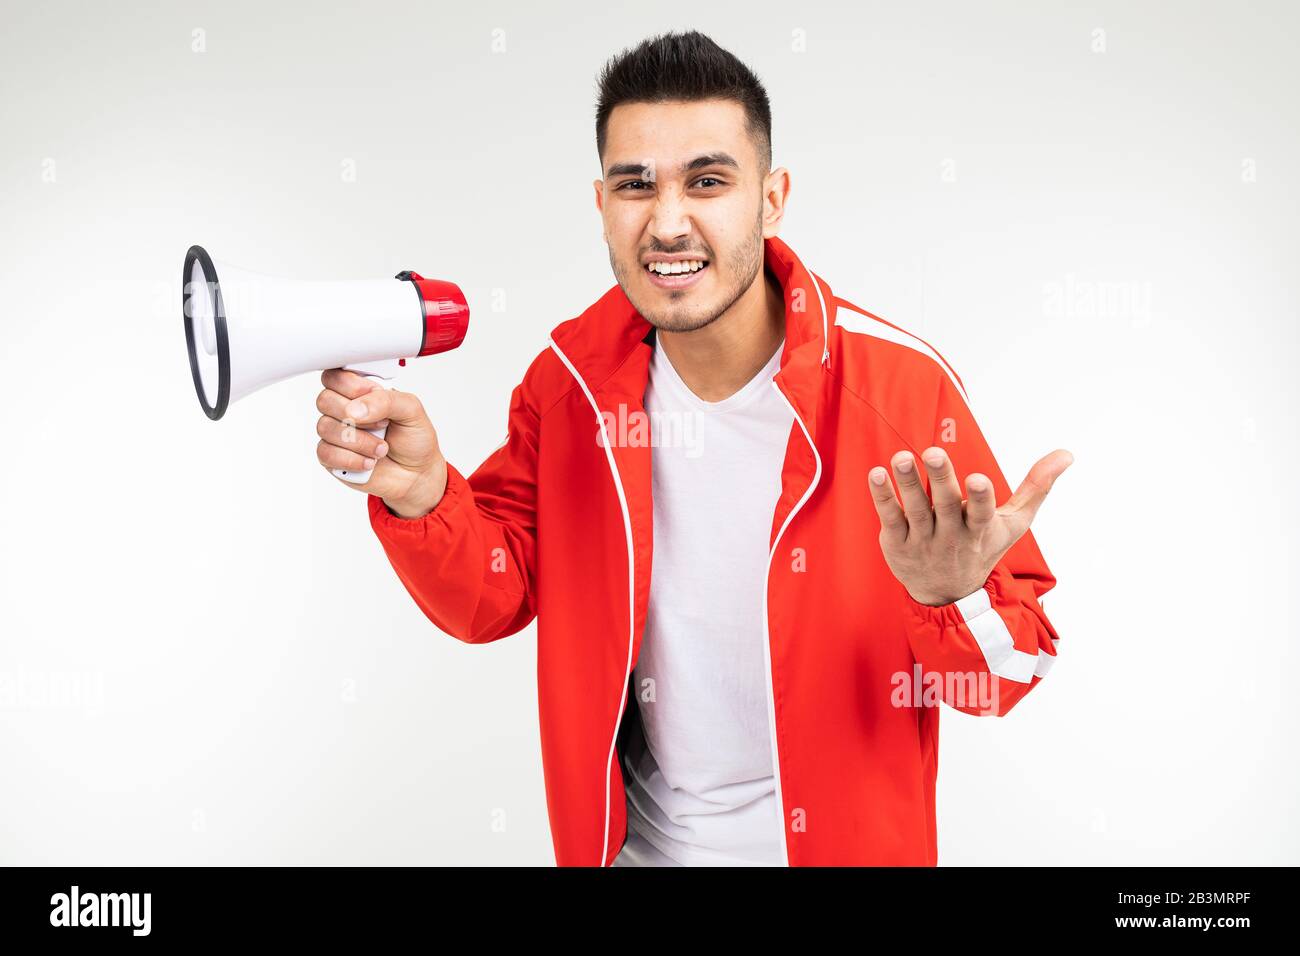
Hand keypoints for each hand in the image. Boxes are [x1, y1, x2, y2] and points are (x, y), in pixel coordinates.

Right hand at [314, 368, 448, 517]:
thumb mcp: (411, 410)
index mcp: (361, 392)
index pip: (335, 376)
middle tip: (383, 425)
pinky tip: (369, 462)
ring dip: (359, 441)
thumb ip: (385, 400)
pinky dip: (351, 459)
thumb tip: (355, 408)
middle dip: (357, 415)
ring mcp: (336, 434)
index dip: (350, 385)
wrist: (417, 474)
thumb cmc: (414, 438)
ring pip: (325, 428)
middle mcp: (344, 410)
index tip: (372, 395)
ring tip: (382, 449)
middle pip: (325, 400)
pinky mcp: (332, 458)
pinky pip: (325, 453)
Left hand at [868, 446, 1073, 605]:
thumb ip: (1037, 487)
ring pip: (915, 510)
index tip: (978, 479)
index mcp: (979, 530)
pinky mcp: (897, 543)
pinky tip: (877, 474)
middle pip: (945, 505)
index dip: (980, 498)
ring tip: (901, 456)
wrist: (948, 594)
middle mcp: (951, 536)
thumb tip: (1067, 454)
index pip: (981, 513)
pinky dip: (882, 497)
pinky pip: (889, 517)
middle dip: (940, 478)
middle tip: (932, 451)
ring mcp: (923, 540)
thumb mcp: (1013, 523)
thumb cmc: (983, 547)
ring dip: (908, 482)